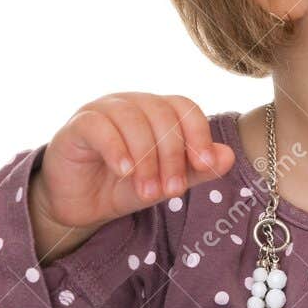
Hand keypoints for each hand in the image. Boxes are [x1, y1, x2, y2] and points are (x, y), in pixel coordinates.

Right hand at [29, 93, 235, 260]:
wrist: (81, 204)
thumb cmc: (126, 186)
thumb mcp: (165, 182)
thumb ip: (197, 170)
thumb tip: (229, 156)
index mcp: (158, 111)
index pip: (186, 108)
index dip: (199, 134)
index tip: (206, 165)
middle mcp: (133, 103)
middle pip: (162, 115)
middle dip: (173, 156)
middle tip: (173, 191)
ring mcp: (104, 110)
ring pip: (133, 119)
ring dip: (146, 159)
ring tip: (148, 193)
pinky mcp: (78, 124)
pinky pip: (100, 126)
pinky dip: (116, 149)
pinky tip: (124, 171)